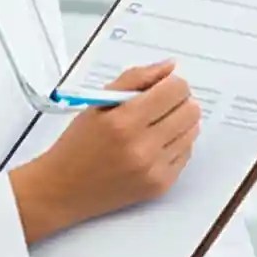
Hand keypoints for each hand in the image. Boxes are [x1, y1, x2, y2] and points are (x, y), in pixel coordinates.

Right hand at [9, 61, 200, 244]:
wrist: (64, 189)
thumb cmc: (78, 144)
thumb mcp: (97, 103)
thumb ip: (134, 79)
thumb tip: (169, 67)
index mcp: (123, 121)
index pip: (174, 90)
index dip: (172, 82)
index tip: (163, 85)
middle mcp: (142, 147)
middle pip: (190, 111)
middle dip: (179, 101)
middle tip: (161, 104)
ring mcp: (154, 169)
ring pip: (192, 132)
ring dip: (179, 123)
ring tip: (156, 125)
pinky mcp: (161, 186)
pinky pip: (186, 154)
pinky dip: (175, 145)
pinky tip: (154, 144)